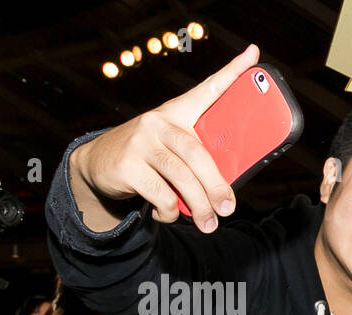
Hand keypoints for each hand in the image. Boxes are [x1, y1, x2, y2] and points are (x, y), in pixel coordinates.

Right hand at [68, 45, 259, 231]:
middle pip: (198, 154)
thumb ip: (198, 161)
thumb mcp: (173, 150)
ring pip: (182, 179)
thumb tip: (226, 195)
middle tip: (228, 208)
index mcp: (177, 113)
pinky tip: (167, 213)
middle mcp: (159, 122)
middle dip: (217, 186)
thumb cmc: (150, 157)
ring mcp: (141, 142)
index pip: (208, 89)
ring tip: (208, 224)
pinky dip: (170, 213)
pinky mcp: (127, 165)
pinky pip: (162, 196)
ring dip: (199, 207)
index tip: (254, 53)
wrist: (98, 165)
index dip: (233, 72)